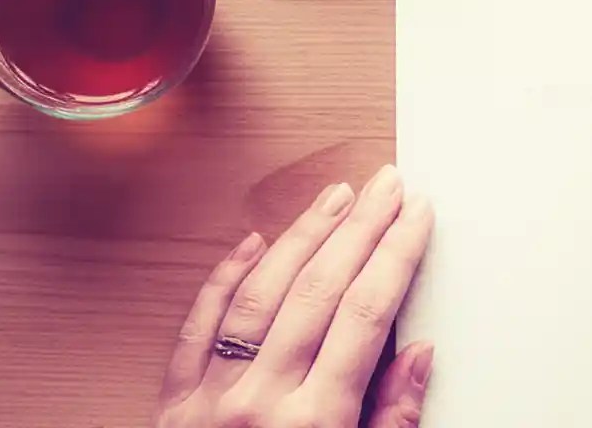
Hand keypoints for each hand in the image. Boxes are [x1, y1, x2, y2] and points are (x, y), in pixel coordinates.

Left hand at [154, 165, 434, 427]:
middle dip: (361, 228)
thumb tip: (417, 354)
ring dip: (303, 237)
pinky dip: (225, 279)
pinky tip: (253, 243)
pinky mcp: (174, 406)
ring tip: (335, 198)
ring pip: (260, 294)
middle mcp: (261, 401)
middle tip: (385, 186)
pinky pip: (199, 327)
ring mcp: (211, 399)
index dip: (397, 254)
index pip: (367, 313)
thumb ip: (393, 420)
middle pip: (319, 290)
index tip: (416, 215)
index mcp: (317, 424)